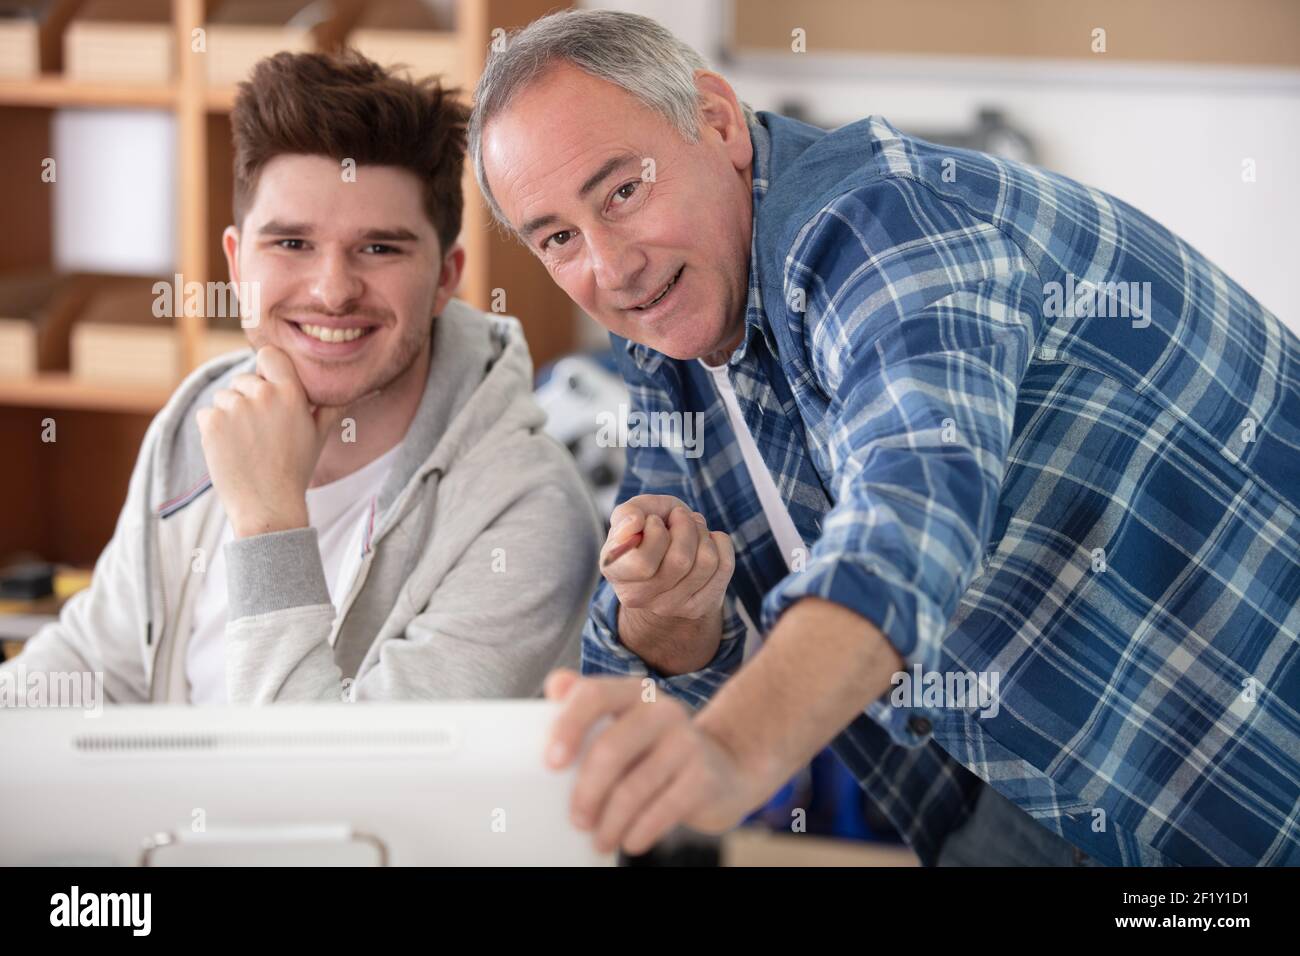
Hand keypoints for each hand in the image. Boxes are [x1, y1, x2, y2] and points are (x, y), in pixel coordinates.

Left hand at [196, 346, 344, 537]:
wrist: (268, 505)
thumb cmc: (295, 470)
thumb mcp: (319, 435)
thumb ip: (330, 406)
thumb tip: (353, 391)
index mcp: (291, 394)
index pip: (269, 356)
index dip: (265, 369)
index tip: (265, 386)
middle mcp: (263, 395)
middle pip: (243, 380)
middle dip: (247, 400)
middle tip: (260, 433)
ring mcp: (235, 407)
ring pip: (223, 398)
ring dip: (228, 416)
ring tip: (245, 444)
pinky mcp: (211, 422)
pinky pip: (206, 414)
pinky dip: (212, 430)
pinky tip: (229, 450)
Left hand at [543, 670, 765, 854]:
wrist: (723, 768)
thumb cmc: (654, 750)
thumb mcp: (625, 723)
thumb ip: (586, 705)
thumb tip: (556, 684)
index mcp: (633, 692)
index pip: (593, 695)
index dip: (568, 726)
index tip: (551, 764)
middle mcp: (662, 709)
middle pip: (610, 748)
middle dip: (586, 791)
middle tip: (577, 820)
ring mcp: (687, 741)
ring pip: (634, 788)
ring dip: (610, 823)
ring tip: (599, 840)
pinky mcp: (704, 776)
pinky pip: (662, 810)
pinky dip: (639, 832)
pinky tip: (630, 843)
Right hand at [602, 494, 733, 621]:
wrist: (667, 555)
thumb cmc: (648, 529)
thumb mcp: (634, 513)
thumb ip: (628, 513)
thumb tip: (635, 522)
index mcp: (615, 571)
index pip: (643, 563)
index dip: (655, 532)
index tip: (654, 520)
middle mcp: (638, 597)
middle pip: (680, 561)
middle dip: (685, 525)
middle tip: (679, 517)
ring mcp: (669, 607)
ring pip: (706, 562)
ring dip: (703, 533)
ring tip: (693, 528)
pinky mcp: (698, 607)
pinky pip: (724, 567)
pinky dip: (720, 543)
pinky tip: (706, 542)